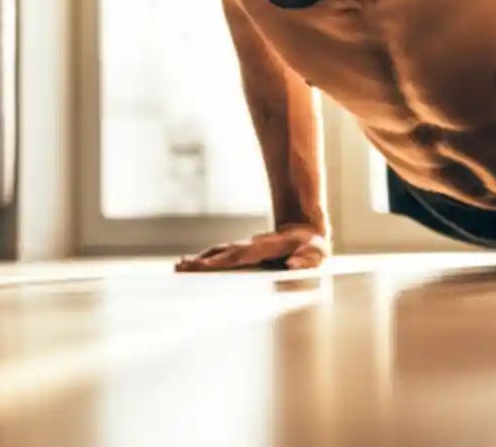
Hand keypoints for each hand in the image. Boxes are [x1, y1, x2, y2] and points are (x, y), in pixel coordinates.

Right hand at [175, 224, 329, 271]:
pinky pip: (223, 255)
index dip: (219, 262)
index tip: (201, 267)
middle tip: (179, 268)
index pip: (237, 257)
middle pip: (221, 254)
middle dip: (201, 263)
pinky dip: (207, 259)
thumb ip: (307, 260)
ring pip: (219, 253)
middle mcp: (250, 247)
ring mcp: (246, 248)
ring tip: (178, 266)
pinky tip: (194, 264)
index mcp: (264, 249)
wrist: (308, 226)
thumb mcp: (317, 253)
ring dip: (200, 260)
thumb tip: (292, 265)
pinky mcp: (246, 252)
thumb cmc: (314, 245)